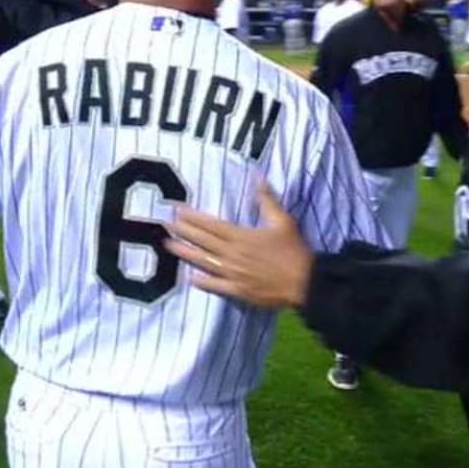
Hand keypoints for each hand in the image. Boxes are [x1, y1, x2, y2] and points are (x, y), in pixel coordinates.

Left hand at [164, 180, 314, 309]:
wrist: (304, 282)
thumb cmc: (294, 250)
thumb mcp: (283, 221)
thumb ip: (267, 200)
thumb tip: (257, 177)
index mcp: (241, 236)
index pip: (211, 224)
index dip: (192, 217)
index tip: (176, 210)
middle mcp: (233, 254)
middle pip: (203, 241)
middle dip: (183, 231)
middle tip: (164, 224)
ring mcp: (233, 273)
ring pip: (203, 261)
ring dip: (185, 253)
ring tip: (168, 246)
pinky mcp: (238, 290)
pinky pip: (215, 285)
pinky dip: (202, 281)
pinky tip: (188, 277)